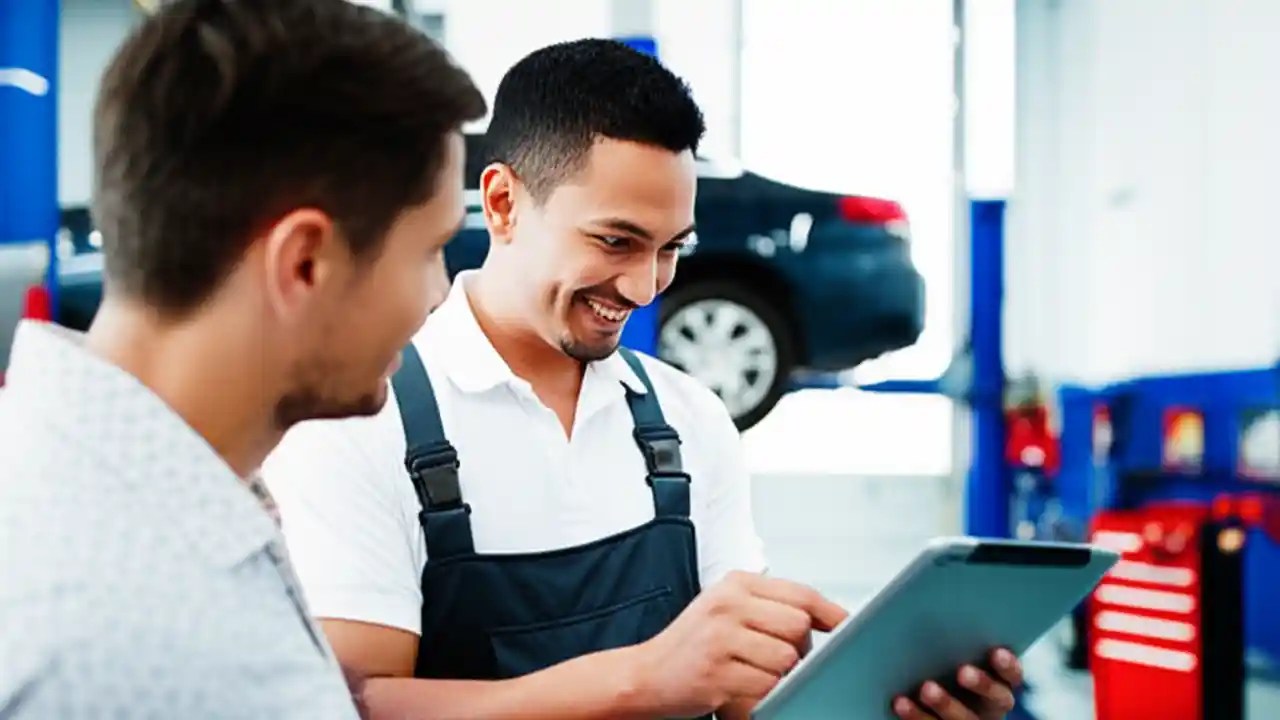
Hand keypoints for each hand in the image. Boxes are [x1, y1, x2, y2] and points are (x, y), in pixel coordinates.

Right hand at [628, 571, 847, 717]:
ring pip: (786, 659)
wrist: (645, 675)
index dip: (830, 612)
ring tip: (755, 672)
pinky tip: (743, 686)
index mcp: (735, 585)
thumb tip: (824, 617)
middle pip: (798, 625)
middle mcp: (727, 606)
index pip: (800, 593)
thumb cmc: (691, 644)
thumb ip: (769, 606)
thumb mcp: (726, 608)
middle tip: (780, 658)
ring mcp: (721, 640)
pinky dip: (764, 693)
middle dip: (800, 649)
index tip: (844, 626)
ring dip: (781, 674)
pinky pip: (767, 686)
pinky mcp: (717, 675)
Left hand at [892, 648, 1023, 719]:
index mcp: (999, 685)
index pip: (1012, 675)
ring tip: (926, 688)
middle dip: (982, 684)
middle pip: (996, 699)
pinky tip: (900, 701)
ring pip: (963, 719)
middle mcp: (990, 708)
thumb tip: (937, 609)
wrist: (923, 700)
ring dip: (946, 704)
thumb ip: (956, 642)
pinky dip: (916, 715)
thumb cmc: (939, 663)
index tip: (997, 651)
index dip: (1007, 665)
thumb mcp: (953, 654)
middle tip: (963, 671)